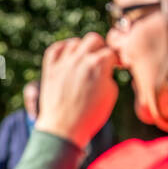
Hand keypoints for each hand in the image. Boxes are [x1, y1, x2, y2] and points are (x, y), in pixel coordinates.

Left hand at [35, 33, 117, 148]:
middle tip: (101, 61)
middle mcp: (80, 59)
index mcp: (98, 64)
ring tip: (85, 61)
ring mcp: (63, 62)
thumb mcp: (110, 94)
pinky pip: (56, 48)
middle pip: (94, 39)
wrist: (63, 129)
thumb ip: (109, 74)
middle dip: (100, 48)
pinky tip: (69, 57)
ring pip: (75, 42)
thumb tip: (105, 66)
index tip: (117, 66)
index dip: (117, 59)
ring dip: (82, 49)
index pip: (112, 51)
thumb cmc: (90, 115)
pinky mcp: (50, 68)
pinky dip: (63, 49)